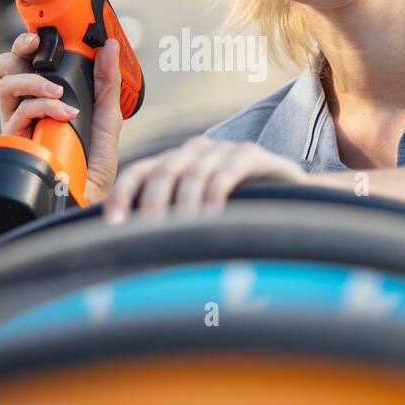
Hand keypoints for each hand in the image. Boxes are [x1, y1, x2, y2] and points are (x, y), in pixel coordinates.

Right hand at [0, 32, 123, 204]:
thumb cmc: (93, 162)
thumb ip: (107, 81)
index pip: (20, 62)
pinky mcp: (16, 142)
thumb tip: (109, 46)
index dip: (24, 45)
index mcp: (41, 98)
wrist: (89, 198)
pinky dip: (44, 107)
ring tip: (60, 92)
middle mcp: (24, 109)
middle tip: (37, 50)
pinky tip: (66, 113)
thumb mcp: (107, 116)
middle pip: (0, 68)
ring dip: (34, 81)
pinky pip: (20, 112)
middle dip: (17, 52)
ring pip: (7, 85)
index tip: (41, 37)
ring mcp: (17, 126)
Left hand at [102, 136, 309, 224]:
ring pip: (192, 174)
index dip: (122, 196)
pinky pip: (227, 172)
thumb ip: (169, 227)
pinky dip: (215, 195)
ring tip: (181, 235)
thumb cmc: (238, 214)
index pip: (138, 172)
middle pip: (162, 173)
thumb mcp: (197, 219)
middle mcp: (195, 151)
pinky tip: (212, 218)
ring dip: (184, 208)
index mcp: (174, 163)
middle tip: (149, 238)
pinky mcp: (252, 155)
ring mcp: (223, 150)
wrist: (291, 202)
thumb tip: (129, 254)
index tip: (112, 227)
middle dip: (153, 207)